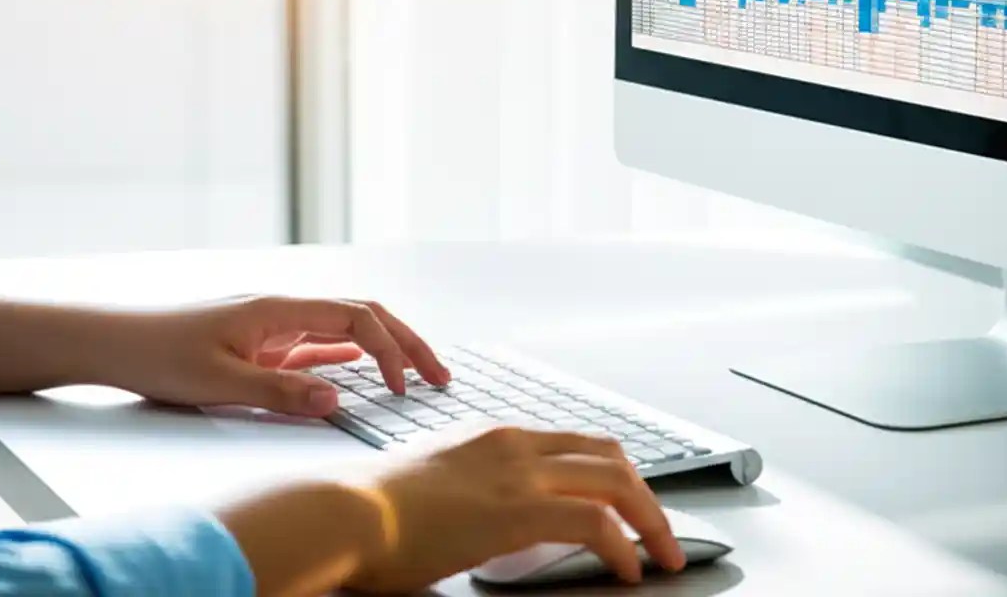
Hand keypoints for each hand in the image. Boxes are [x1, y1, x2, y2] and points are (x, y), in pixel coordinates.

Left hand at [101, 296, 449, 416]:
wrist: (110, 340)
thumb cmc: (156, 352)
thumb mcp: (218, 381)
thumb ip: (280, 393)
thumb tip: (339, 401)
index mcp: (278, 309)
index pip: (357, 317)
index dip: (391, 348)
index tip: (405, 386)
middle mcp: (282, 311)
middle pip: (363, 316)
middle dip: (406, 342)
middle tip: (439, 374)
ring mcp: (273, 327)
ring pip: (344, 330)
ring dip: (382, 350)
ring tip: (413, 376)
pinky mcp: (261, 345)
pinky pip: (316, 347)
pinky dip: (347, 360)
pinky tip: (360, 375)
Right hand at [217, 427, 684, 596]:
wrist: (344, 512)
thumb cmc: (371, 508)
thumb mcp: (433, 482)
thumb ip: (472, 488)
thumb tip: (487, 516)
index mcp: (495, 435)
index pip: (577, 445)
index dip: (615, 476)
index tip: (632, 507)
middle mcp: (515, 443)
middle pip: (609, 456)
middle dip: (646, 495)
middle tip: (662, 533)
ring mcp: (518, 473)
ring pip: (616, 482)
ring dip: (650, 520)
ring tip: (662, 555)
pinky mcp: (517, 511)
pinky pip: (596, 523)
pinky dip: (623, 547)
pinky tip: (627, 570)